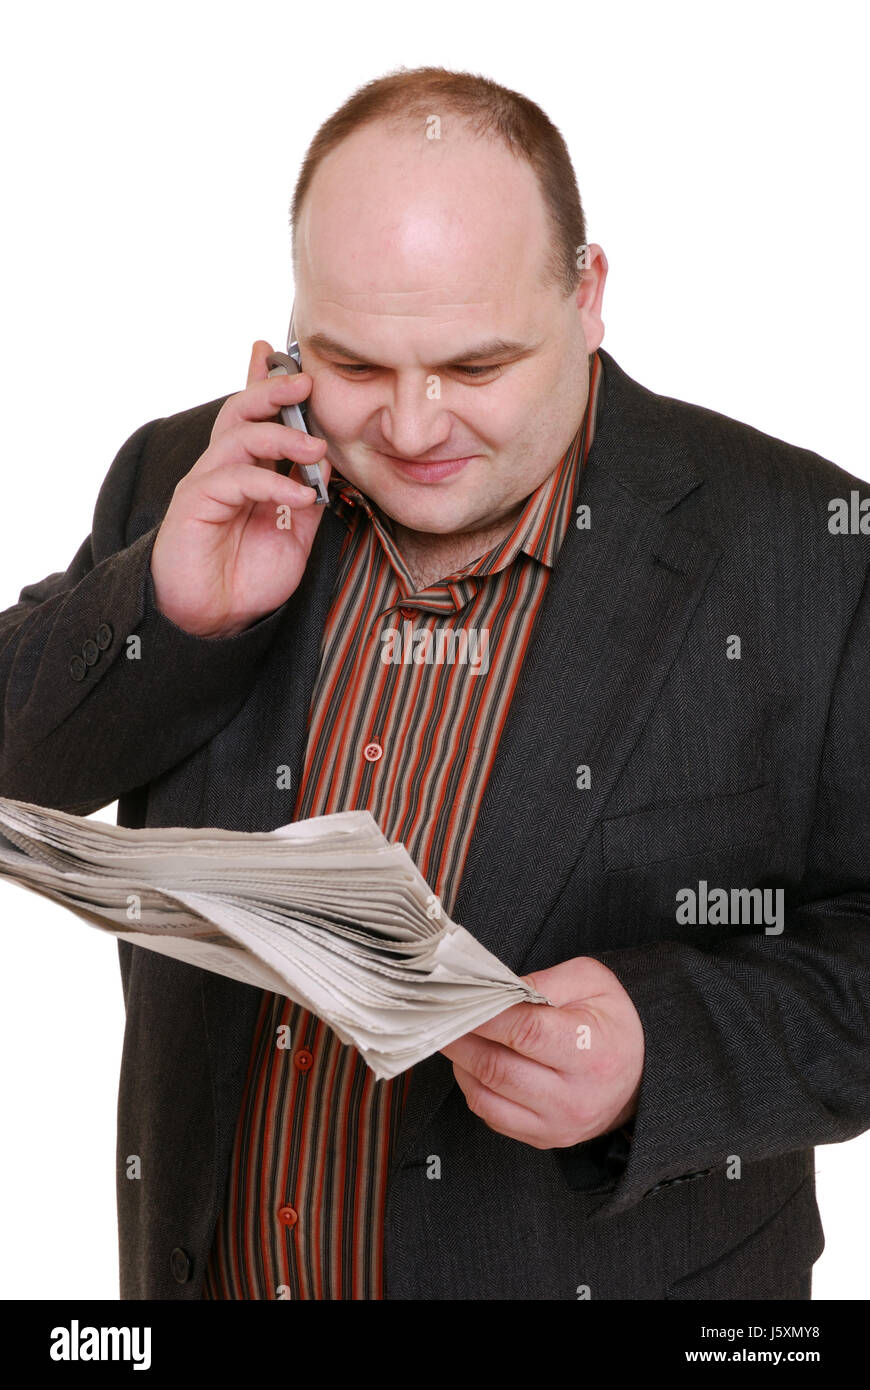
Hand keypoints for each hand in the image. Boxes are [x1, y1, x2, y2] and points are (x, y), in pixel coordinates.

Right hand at [149, 340, 330, 637]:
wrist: (213, 620)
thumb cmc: (248, 579)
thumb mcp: (297, 537)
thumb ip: (310, 499)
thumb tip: (330, 466)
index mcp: (248, 471)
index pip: (258, 418)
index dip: (268, 383)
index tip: (289, 357)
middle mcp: (225, 469)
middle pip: (241, 411)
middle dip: (273, 389)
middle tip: (306, 382)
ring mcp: (208, 483)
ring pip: (238, 436)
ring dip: (282, 436)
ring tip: (316, 449)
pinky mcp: (196, 503)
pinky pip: (235, 479)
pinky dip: (272, 483)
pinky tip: (300, 496)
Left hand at [440, 955, 644, 1148]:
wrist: (643, 1072)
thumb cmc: (613, 1022)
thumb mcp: (591, 981)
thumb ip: (543, 980)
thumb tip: (496, 988)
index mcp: (591, 1051)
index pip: (523, 1032)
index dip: (483, 1014)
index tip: (457, 997)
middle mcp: (574, 1096)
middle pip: (497, 1068)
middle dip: (459, 1039)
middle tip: (440, 1016)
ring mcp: (558, 1124)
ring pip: (486, 1098)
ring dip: (460, 1065)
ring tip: (454, 1037)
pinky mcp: (544, 1138)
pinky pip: (492, 1117)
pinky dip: (474, 1088)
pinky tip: (474, 1064)